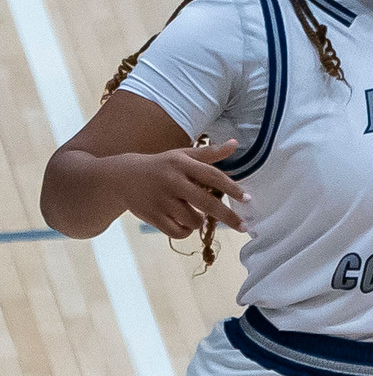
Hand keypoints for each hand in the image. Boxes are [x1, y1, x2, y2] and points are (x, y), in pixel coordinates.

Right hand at [117, 140, 246, 237]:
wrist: (121, 178)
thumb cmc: (161, 166)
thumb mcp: (182, 155)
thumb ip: (209, 153)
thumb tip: (235, 143)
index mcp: (181, 164)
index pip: (212, 176)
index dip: (232, 188)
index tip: (248, 200)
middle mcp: (172, 181)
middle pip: (206, 203)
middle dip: (228, 217)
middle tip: (244, 226)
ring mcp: (161, 200)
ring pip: (194, 220)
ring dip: (200, 221)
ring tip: (194, 213)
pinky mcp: (151, 216)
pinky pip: (178, 232)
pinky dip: (186, 231)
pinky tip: (184, 223)